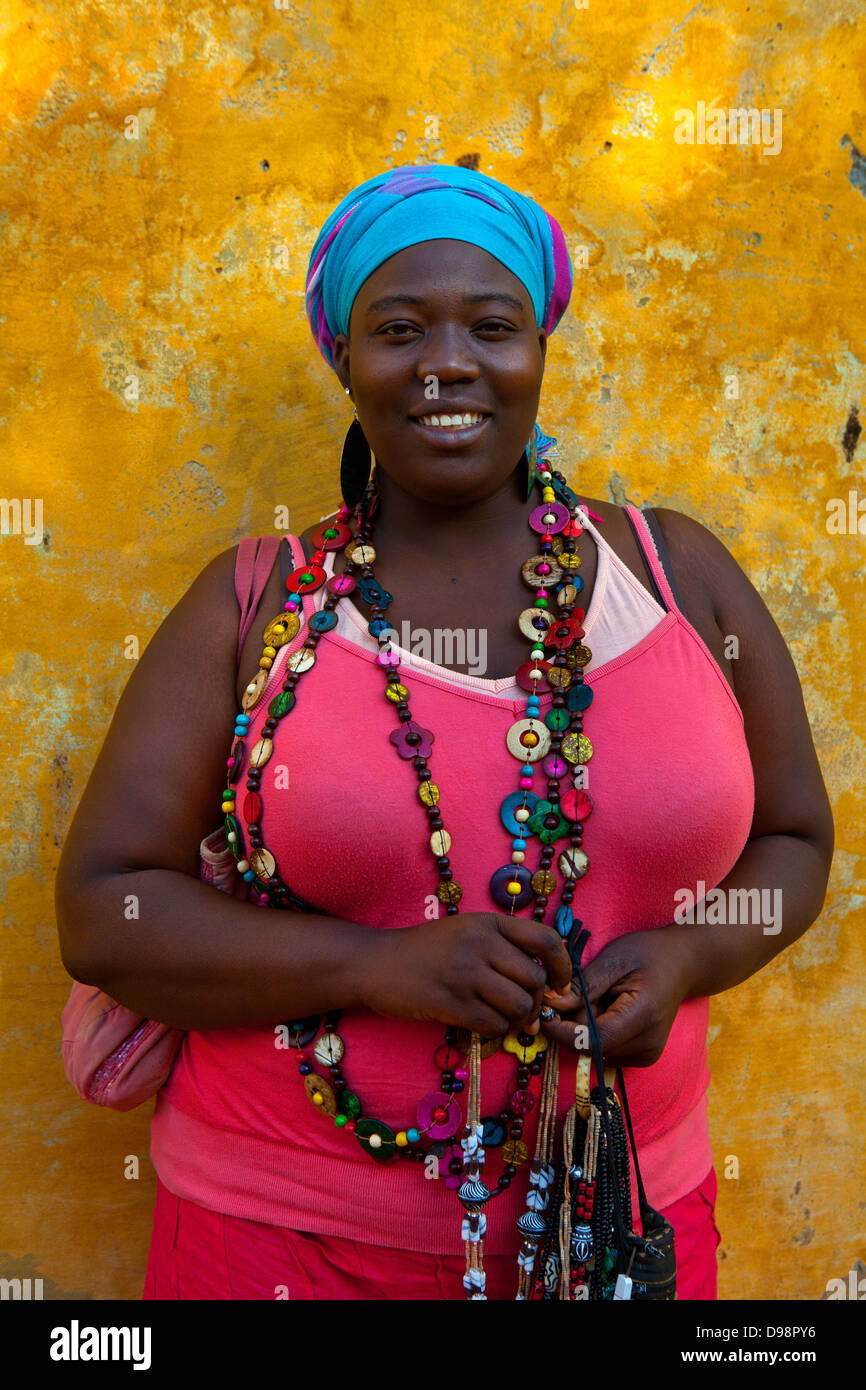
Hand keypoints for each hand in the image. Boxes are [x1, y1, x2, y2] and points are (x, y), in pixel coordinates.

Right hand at [357, 913, 572, 1036]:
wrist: (376, 963)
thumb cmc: (425, 950)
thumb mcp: (466, 932)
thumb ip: (503, 947)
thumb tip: (545, 983)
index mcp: (488, 923)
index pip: (545, 939)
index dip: (563, 966)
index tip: (560, 984)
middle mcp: (480, 944)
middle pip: (534, 979)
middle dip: (535, 1002)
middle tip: (523, 1011)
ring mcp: (465, 973)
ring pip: (518, 1005)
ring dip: (517, 1019)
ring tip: (503, 1019)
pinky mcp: (450, 1002)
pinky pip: (493, 1025)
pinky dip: (495, 1031)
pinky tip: (483, 1025)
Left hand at [538, 925, 697, 1066]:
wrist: (683, 964)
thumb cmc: (648, 954)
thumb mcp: (613, 960)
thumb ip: (582, 986)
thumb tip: (549, 1004)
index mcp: (642, 1017)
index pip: (590, 1041)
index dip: (562, 1030)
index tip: (543, 1010)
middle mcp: (648, 1045)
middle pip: (590, 1047)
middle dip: (574, 1023)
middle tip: (579, 992)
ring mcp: (647, 1055)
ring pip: (595, 1051)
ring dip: (585, 1029)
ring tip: (600, 999)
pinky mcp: (644, 1058)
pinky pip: (605, 1051)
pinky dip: (598, 1034)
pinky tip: (608, 1011)